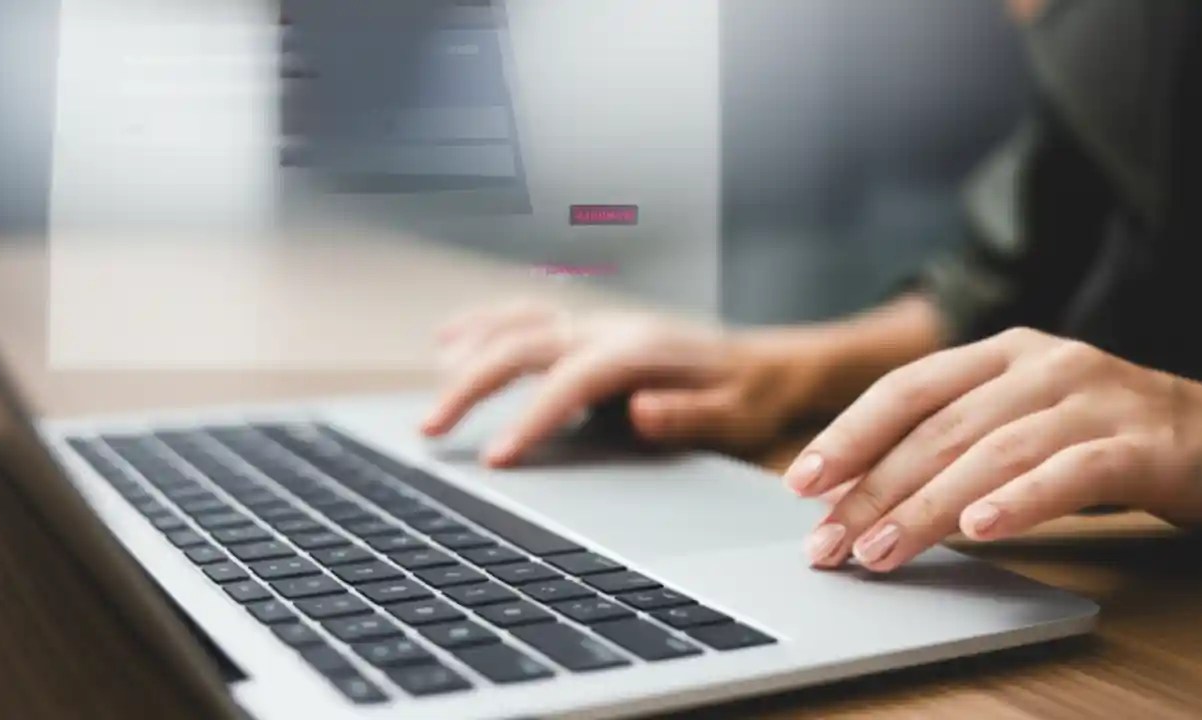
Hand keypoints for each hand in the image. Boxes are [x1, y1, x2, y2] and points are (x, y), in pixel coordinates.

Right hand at [421, 299, 813, 465]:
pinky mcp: (591, 329)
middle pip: (523, 346)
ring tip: (433, 390)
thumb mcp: (735, 414)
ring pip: (517, 325)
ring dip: (468, 353)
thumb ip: (686, 413)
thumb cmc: (750, 396)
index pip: (567, 381)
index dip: (528, 418)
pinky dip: (484, 325)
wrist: (770, 365)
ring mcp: (597, 323)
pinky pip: (526, 317)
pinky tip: (451, 340)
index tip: (495, 458)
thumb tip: (637, 410)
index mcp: (640, 350)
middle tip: (431, 430)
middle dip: (471, 386)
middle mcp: (610, 328)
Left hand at [783, 327, 1201, 572]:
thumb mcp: (1018, 422)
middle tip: (827, 542)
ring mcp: (1092, 398)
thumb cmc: (1101, 435)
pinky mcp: (1139, 443)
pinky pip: (1069, 473)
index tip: (802, 482)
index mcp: (999, 354)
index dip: (849, 435)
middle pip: (937, 429)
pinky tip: (979, 530)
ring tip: (880, 551)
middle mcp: (1040, 364)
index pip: (905, 390)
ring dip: (926, 508)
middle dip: (872, 491)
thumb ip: (950, 445)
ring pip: (990, 453)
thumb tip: (856, 495)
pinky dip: (1019, 501)